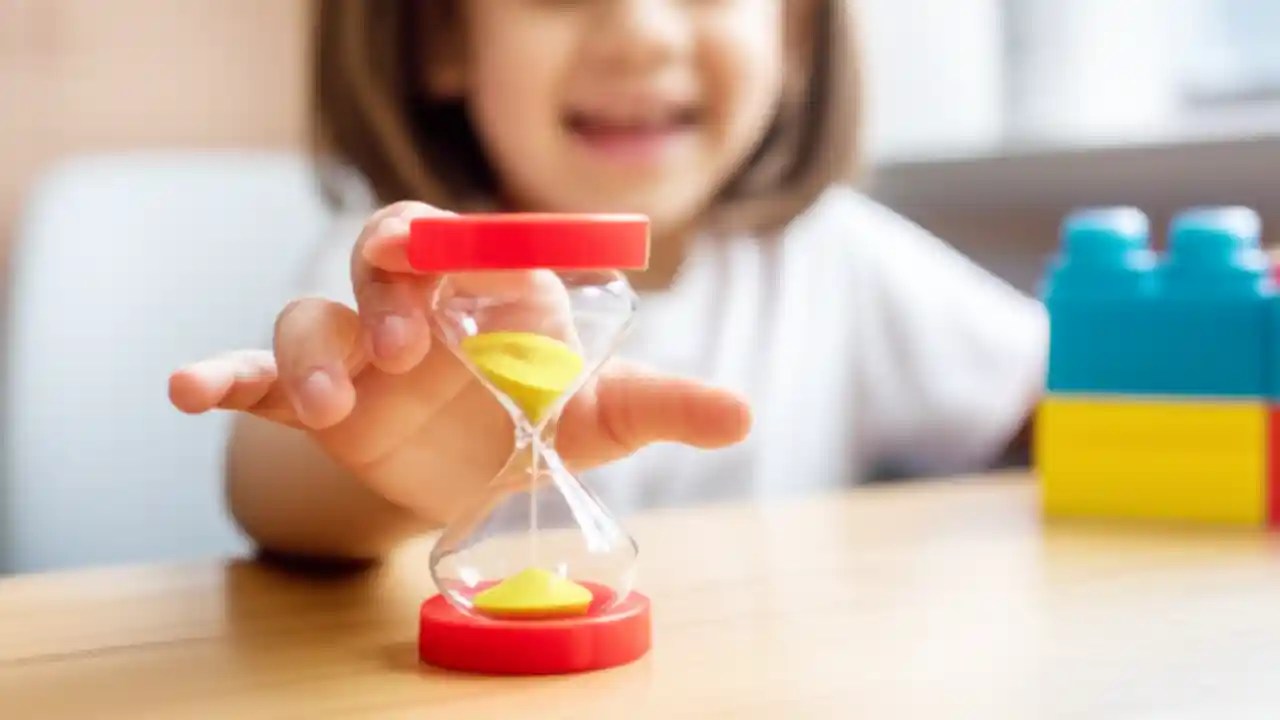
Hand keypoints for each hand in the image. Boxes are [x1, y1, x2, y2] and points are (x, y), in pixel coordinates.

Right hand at [168, 202, 751, 522]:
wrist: (469, 481)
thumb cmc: (538, 426)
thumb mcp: (603, 419)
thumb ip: (664, 406)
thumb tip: (743, 412)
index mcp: (491, 294)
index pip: (473, 242)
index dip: (463, 247)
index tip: (456, 269)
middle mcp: (419, 308)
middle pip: (385, 254)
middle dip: (388, 285)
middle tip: (408, 344)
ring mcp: (361, 351)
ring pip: (312, 316)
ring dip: (317, 351)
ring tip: (339, 401)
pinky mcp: (315, 402)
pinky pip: (256, 377)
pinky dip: (223, 377)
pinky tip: (186, 388)